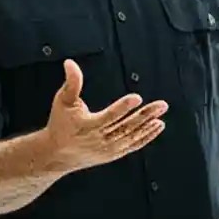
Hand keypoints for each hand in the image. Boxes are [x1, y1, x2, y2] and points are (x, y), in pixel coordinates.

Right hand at [44, 60, 167, 173]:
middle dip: (145, 115)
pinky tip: (157, 126)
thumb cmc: (60, 124)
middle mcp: (100, 139)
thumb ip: (71, 83)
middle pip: (126, 126)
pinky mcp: (113, 154)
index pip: (109, 116)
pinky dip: (146, 137)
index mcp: (88, 126)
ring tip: (161, 114)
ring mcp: (108, 149)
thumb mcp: (62, 101)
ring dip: (148, 126)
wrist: (56, 155)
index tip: (137, 98)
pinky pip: (133, 146)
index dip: (123, 107)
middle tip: (162, 105)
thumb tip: (70, 63)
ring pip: (132, 137)